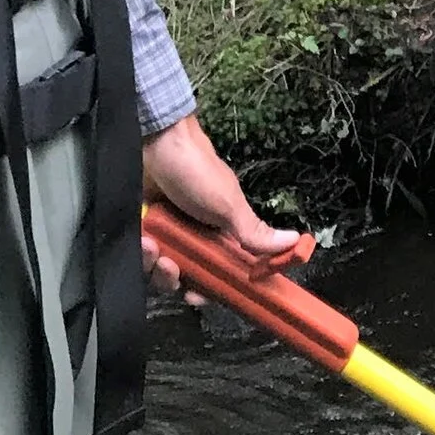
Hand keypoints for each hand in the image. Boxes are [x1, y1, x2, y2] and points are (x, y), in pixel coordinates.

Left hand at [141, 115, 300, 294]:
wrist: (155, 138)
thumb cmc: (197, 170)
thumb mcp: (228, 204)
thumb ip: (254, 231)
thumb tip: (295, 242)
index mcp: (220, 236)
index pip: (220, 275)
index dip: (212, 290)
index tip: (200, 295)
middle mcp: (193, 239)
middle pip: (185, 279)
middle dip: (175, 279)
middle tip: (170, 267)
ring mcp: (166, 234)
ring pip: (158, 270)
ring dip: (154, 266)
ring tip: (152, 247)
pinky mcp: (143, 228)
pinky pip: (138, 256)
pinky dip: (139, 253)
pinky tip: (142, 239)